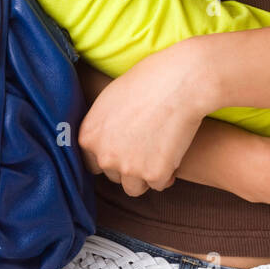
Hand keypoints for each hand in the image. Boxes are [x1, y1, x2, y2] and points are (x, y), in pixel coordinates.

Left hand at [77, 41, 212, 196]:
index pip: (93, 163)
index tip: (126, 146)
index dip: (112, 154)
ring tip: (159, 151)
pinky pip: (159, 184)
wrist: (181, 82)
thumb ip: (102, 126)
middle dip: (129, 164)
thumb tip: (103, 141)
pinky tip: (173, 152)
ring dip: (145, 174)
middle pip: (114, 175)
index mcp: (89, 137)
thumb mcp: (110, 99)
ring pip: (134, 187)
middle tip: (148, 142)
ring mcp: (129, 168)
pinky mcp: (154, 175)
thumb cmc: (148, 81)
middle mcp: (104, 156)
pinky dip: (167, 173)